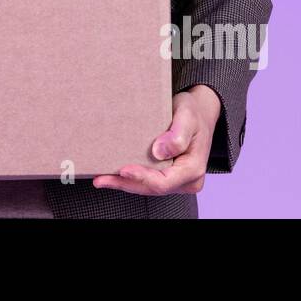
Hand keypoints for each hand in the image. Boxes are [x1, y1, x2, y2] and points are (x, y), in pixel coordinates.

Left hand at [92, 85, 221, 195]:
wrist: (200, 113)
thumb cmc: (194, 113)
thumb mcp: (188, 117)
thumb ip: (177, 135)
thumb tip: (159, 152)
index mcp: (193, 169)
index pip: (163, 181)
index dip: (142, 178)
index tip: (123, 170)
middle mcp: (187, 180)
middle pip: (153, 188)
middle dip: (126, 184)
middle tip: (101, 179)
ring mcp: (178, 180)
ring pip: (148, 187)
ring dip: (124, 184)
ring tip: (101, 179)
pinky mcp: (169, 175)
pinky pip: (148, 180)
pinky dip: (131, 178)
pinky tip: (113, 175)